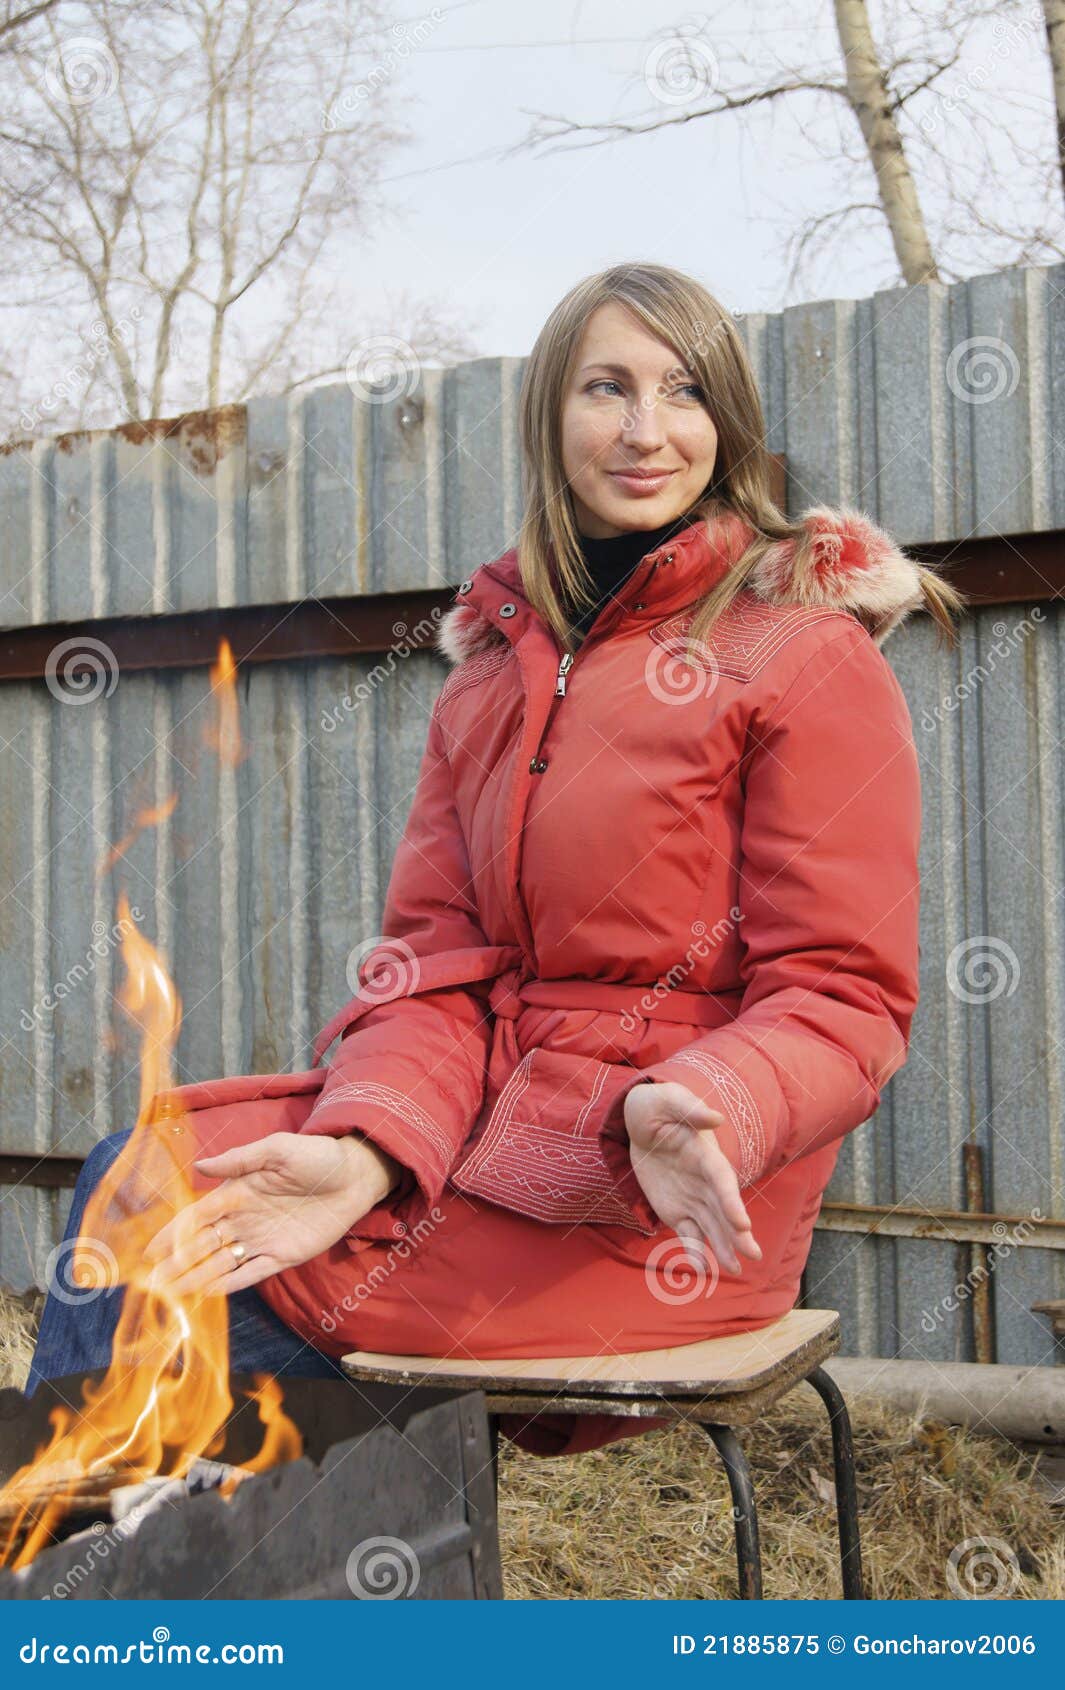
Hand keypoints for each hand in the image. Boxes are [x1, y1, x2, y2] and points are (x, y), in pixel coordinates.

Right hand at [142, 1132, 400, 1296]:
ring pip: (222, 1262)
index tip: (150, 1251)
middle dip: (178, 1263)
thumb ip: (240, 1160)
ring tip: (171, 1294)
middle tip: (152, 1283)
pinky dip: (231, 1283)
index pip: (197, 1217)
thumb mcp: (277, 1149)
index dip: (173, 1234)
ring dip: (197, 1277)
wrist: (355, 1175)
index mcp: (238, 1192)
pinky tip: (210, 1294)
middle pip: (204, 1245)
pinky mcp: (284, 1255)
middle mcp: (245, 1218)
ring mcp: (264, 1239)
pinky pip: (252, 1273)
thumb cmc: (316, 1155)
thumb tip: (200, 1167)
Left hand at [623, 1080, 762, 1276]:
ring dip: (723, 1248)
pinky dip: (693, 1252)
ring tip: (734, 1270)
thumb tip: (716, 1116)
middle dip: (737, 1233)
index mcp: (706, 1155)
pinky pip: (687, 1234)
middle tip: (753, 1255)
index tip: (742, 1223)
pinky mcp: (676, 1211)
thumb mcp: (668, 1101)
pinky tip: (700, 1270)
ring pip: (711, 1228)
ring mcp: (692, 1199)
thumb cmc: (657, 1107)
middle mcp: (704, 1182)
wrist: (641, 1123)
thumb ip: (690, 1109)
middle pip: (724, 1211)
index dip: (732, 1202)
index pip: (722, 1181)